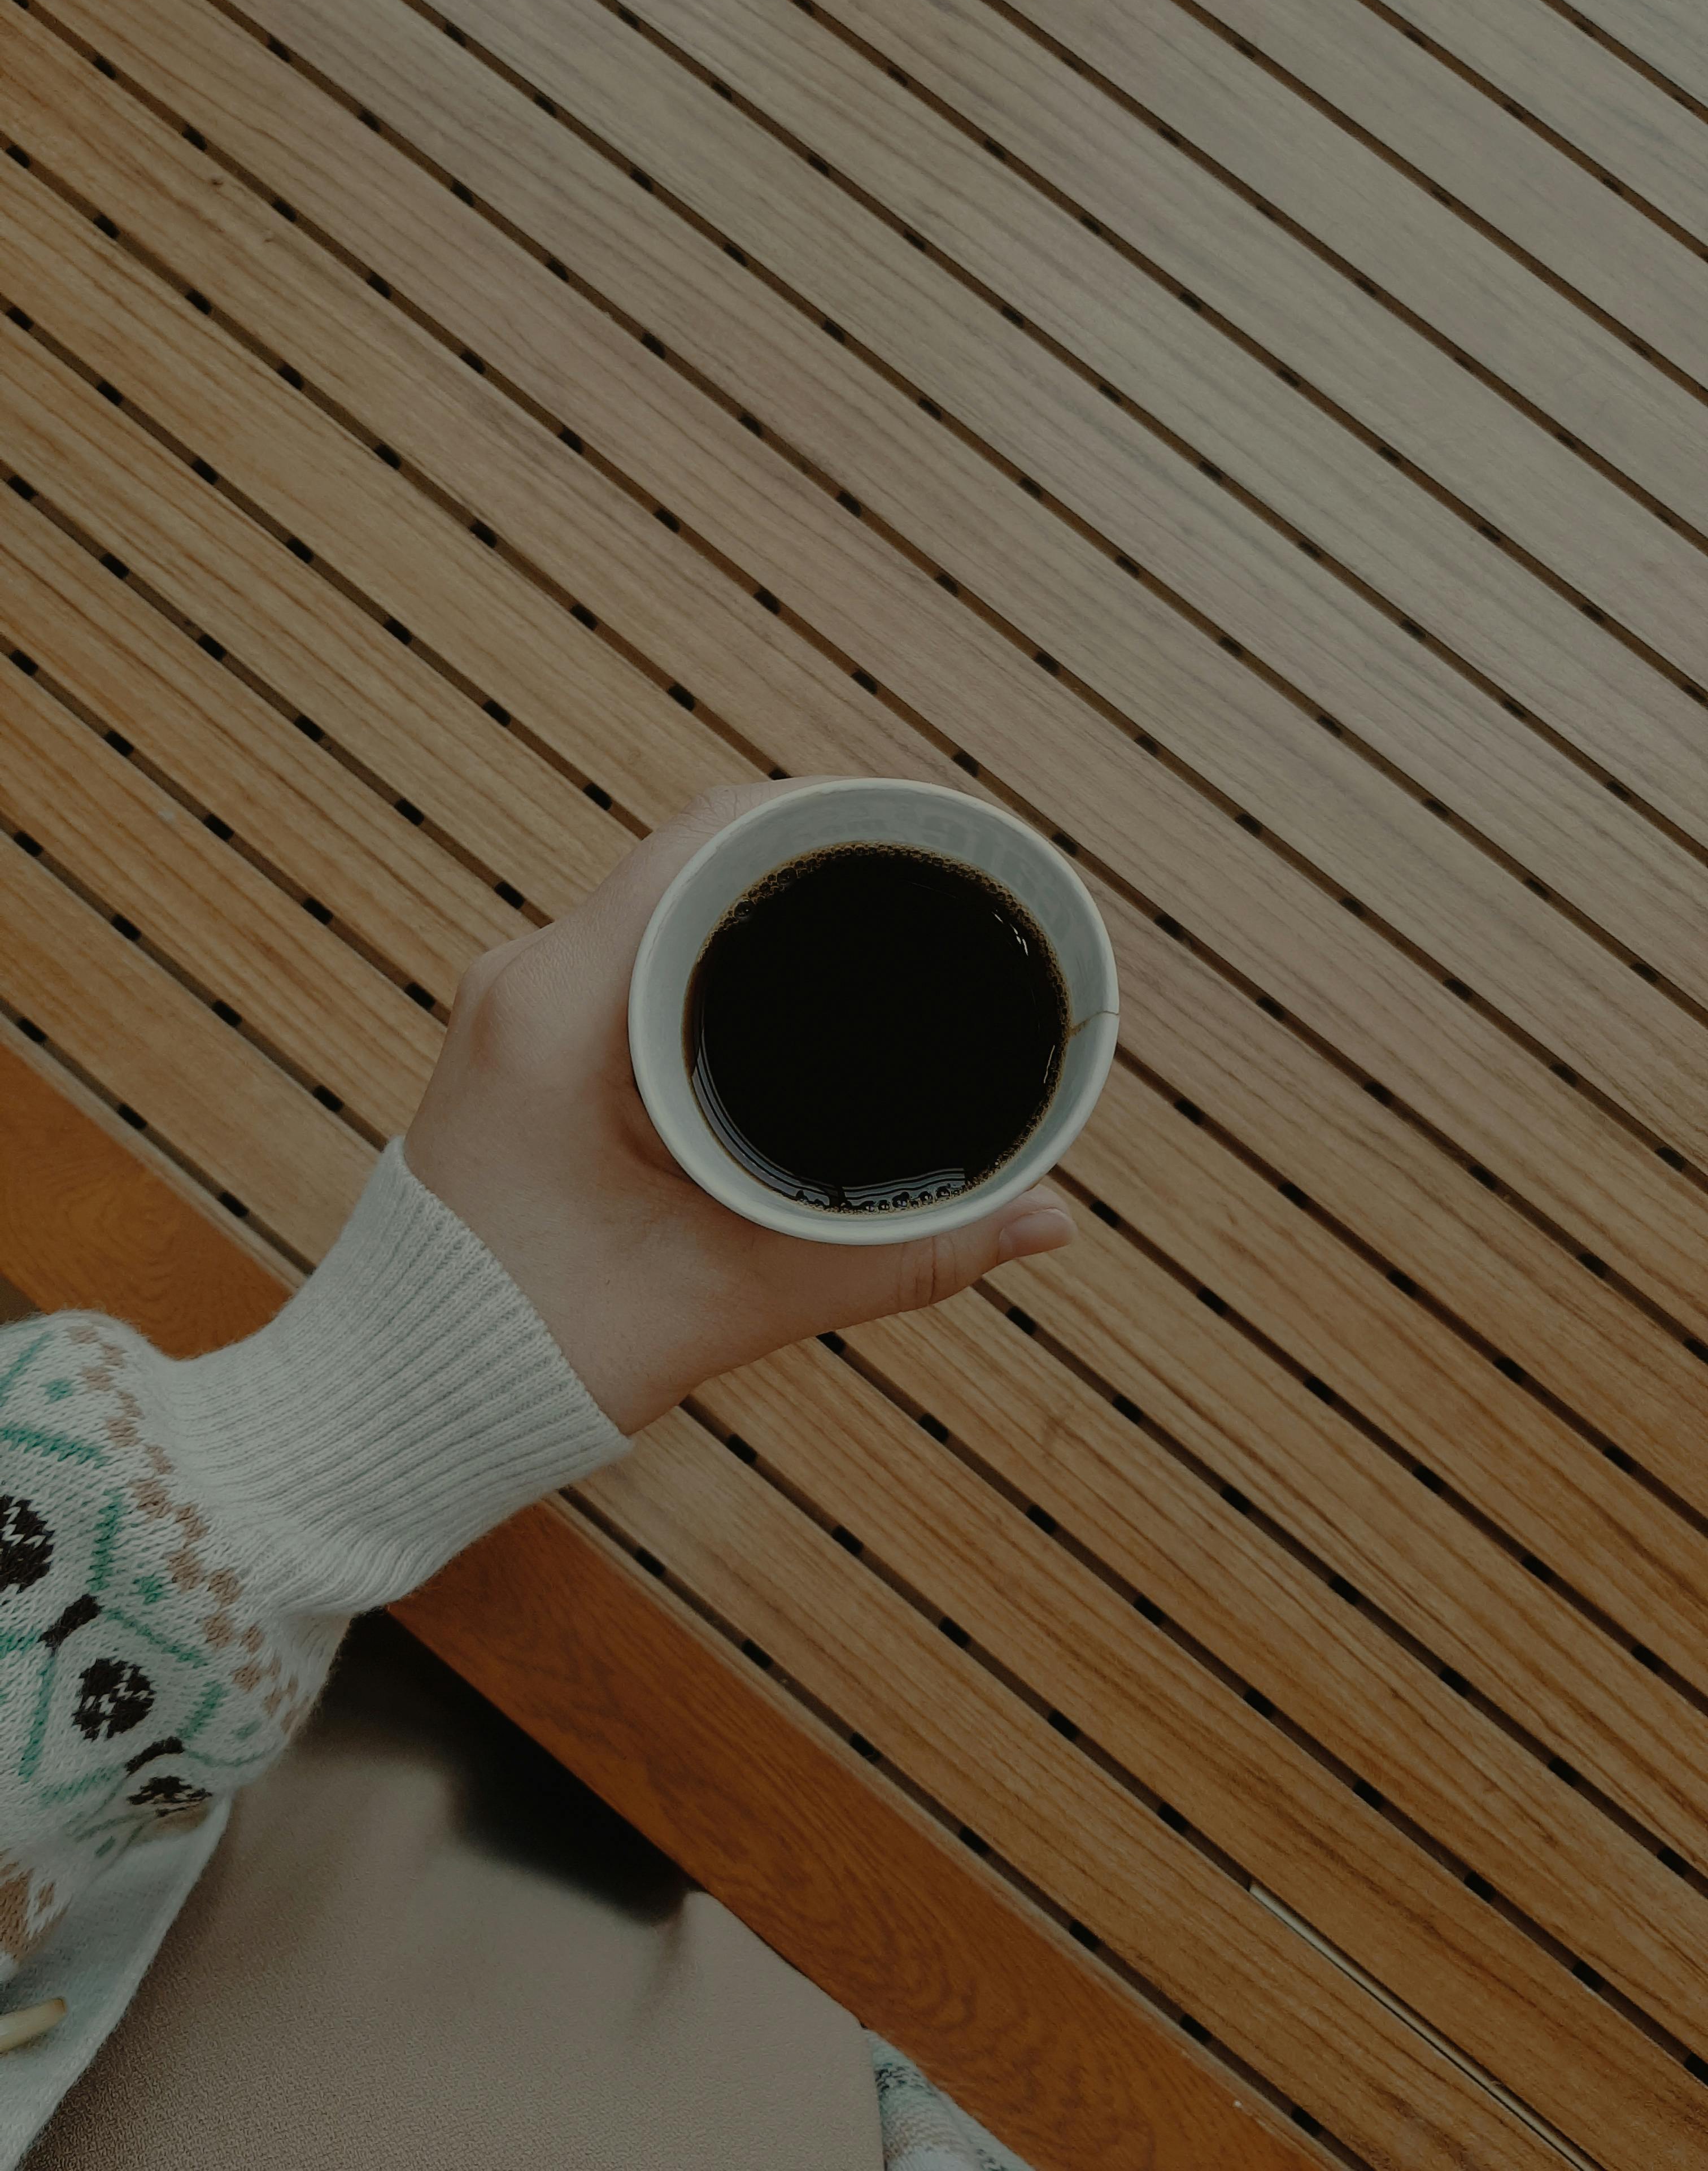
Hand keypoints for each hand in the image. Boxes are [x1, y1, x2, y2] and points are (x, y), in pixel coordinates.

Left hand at [403, 782, 1076, 1434]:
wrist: (393, 1404)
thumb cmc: (536, 1352)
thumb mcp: (741, 1296)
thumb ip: (904, 1256)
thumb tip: (1048, 1222)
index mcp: (561, 1004)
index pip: (709, 837)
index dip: (828, 814)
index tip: (924, 834)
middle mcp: (526, 978)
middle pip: (695, 857)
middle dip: (815, 861)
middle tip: (927, 888)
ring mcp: (515, 1007)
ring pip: (661, 904)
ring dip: (760, 908)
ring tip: (871, 927)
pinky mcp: (521, 1043)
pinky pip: (630, 954)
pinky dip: (710, 956)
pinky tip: (783, 989)